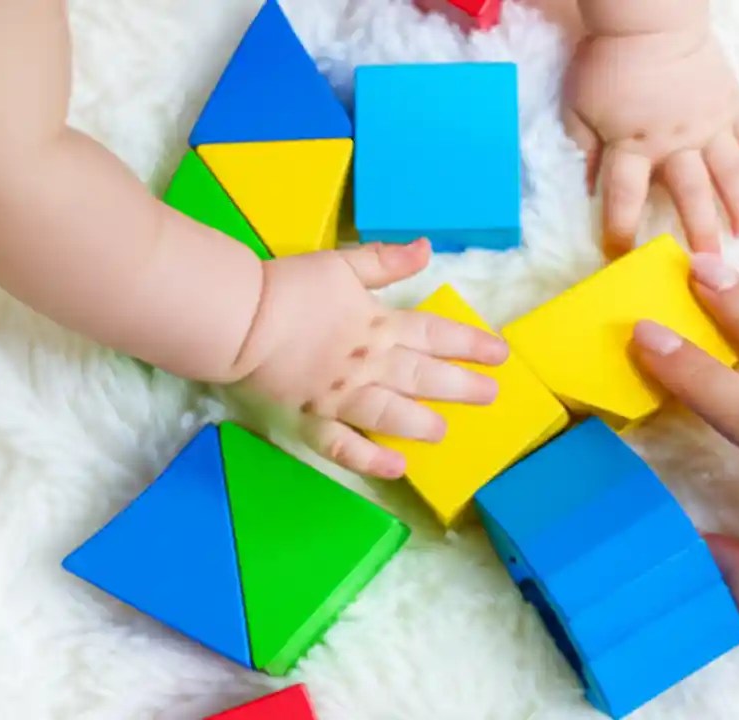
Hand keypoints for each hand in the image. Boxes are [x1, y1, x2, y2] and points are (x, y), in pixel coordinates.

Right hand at [234, 239, 507, 477]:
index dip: (471, 343)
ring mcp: (341, 397)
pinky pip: (345, 446)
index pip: (435, 334)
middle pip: (424, 376)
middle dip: (462, 386)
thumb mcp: (341, 264)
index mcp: (378, 325)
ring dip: (422, 424)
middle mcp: (368, 364)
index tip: (501, 354)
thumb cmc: (286, 287)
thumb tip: (426, 248)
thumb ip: (385, 261)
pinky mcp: (312, 420)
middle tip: (491, 396)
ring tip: (444, 432)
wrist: (237, 319)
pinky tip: (396, 469)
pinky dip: (371, 460)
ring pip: (393, 415)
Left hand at [563, 14, 738, 257]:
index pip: (624, 197)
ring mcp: (710, 124)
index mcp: (635, 146)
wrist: (647, 19)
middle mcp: (677, 143)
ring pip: (730, 172)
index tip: (622, 258)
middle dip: (699, 232)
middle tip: (710, 264)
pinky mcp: (730, 102)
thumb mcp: (578, 110)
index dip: (621, 230)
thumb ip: (583, 152)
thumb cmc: (606, 62)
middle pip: (689, 195)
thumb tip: (586, 191)